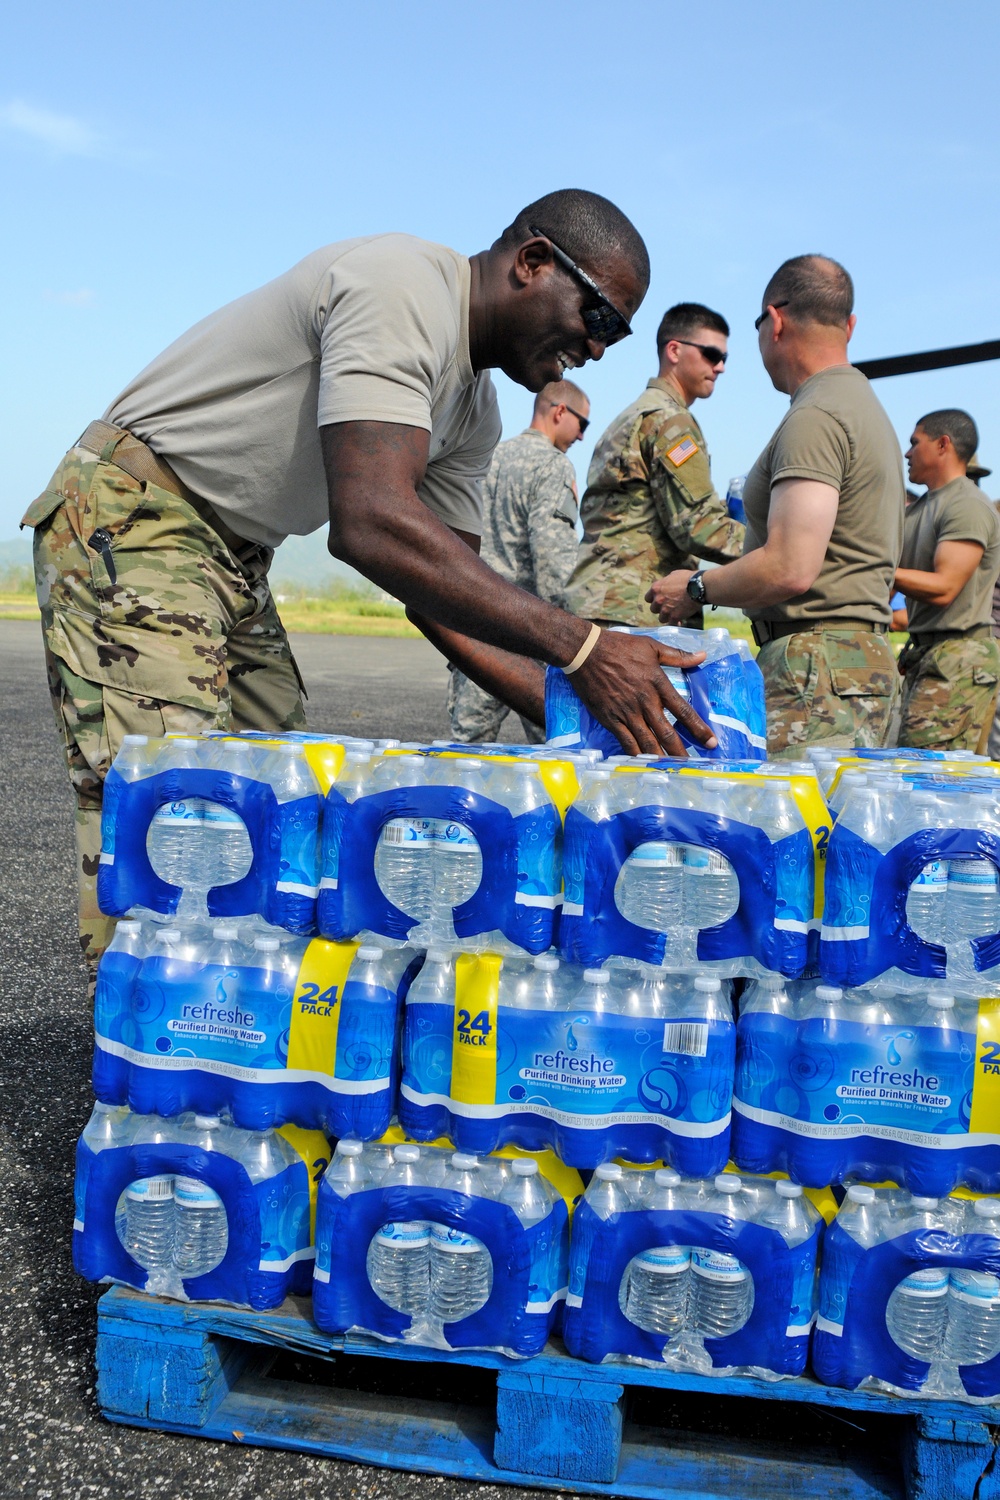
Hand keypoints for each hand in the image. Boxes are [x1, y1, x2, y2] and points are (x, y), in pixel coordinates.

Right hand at [571, 630, 717, 756]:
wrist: (585, 652)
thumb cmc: (618, 646)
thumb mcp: (651, 646)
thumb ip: (678, 655)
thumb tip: (702, 656)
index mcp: (657, 684)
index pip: (683, 711)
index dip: (698, 728)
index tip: (710, 742)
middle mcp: (645, 702)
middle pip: (667, 733)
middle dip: (681, 751)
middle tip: (692, 764)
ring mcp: (626, 713)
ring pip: (647, 741)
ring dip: (660, 758)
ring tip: (671, 769)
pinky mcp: (610, 719)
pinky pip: (625, 742)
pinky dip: (635, 755)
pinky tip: (643, 764)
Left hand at [645, 571, 699, 624]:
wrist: (698, 586)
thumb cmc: (687, 578)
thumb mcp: (673, 576)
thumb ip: (665, 583)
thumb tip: (665, 586)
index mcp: (656, 588)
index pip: (647, 598)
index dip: (653, 600)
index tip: (659, 600)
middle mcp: (658, 600)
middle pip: (653, 609)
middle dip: (660, 609)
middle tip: (668, 607)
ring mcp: (665, 609)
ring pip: (661, 618)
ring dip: (667, 617)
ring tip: (674, 614)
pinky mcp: (674, 617)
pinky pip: (671, 623)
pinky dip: (675, 622)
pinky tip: (680, 620)